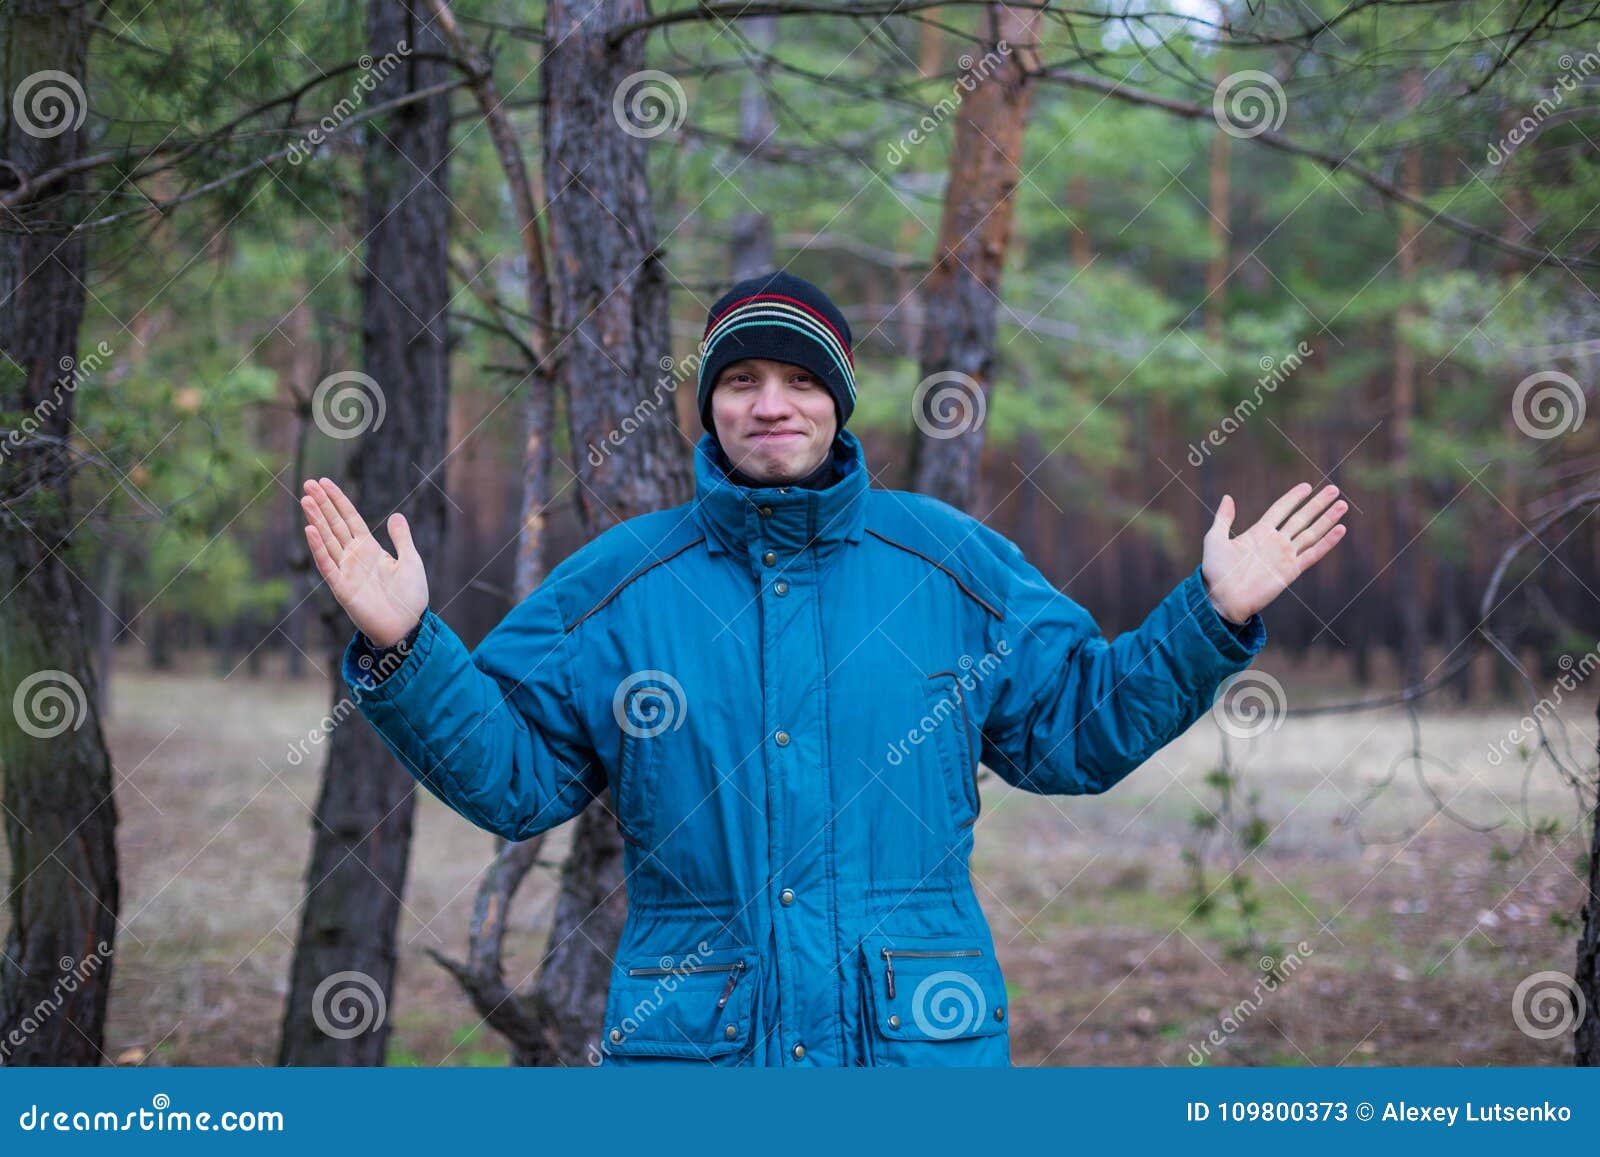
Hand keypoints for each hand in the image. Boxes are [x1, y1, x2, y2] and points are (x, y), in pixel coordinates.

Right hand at [300, 477, 427, 646]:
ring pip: (327, 540)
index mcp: (369, 548)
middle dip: (322, 504)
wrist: (408, 626)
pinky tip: (310, 530)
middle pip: (334, 524)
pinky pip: (327, 565)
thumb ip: (401, 538)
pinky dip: (318, 548)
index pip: (349, 518)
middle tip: (308, 483)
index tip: (324, 482)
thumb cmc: (410, 596)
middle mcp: (354, 556)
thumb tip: (396, 515)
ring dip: (317, 520)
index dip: (338, 500)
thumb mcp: (410, 560)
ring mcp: (346, 571)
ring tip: (306, 500)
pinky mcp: (342, 588)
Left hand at [1202, 483, 1347, 623]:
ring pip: (1311, 533)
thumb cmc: (1215, 571)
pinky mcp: (1291, 571)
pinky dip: (1327, 542)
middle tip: (1334, 489)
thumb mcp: (1214, 540)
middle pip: (1301, 518)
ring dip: (1327, 519)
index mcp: (1258, 533)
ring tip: (1343, 504)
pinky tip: (1340, 529)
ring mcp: (1285, 556)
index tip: (1307, 486)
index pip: (1280, 510)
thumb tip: (1227, 497)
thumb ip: (1223, 519)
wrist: (1222, 599)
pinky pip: (1313, 554)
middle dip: (1318, 504)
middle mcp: (1275, 542)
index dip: (1293, 498)